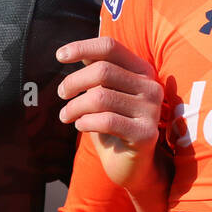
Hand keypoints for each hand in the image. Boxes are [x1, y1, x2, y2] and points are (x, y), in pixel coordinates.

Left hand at [56, 37, 162, 194]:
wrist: (131, 164)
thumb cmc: (114, 123)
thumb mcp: (105, 93)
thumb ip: (95, 71)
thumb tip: (70, 51)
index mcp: (142, 70)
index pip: (111, 48)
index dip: (83, 47)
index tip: (59, 56)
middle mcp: (151, 86)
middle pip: (102, 71)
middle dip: (74, 82)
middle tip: (61, 94)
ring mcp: (151, 110)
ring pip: (100, 97)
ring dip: (74, 106)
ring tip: (65, 115)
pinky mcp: (145, 133)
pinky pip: (106, 121)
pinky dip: (86, 122)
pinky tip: (80, 125)